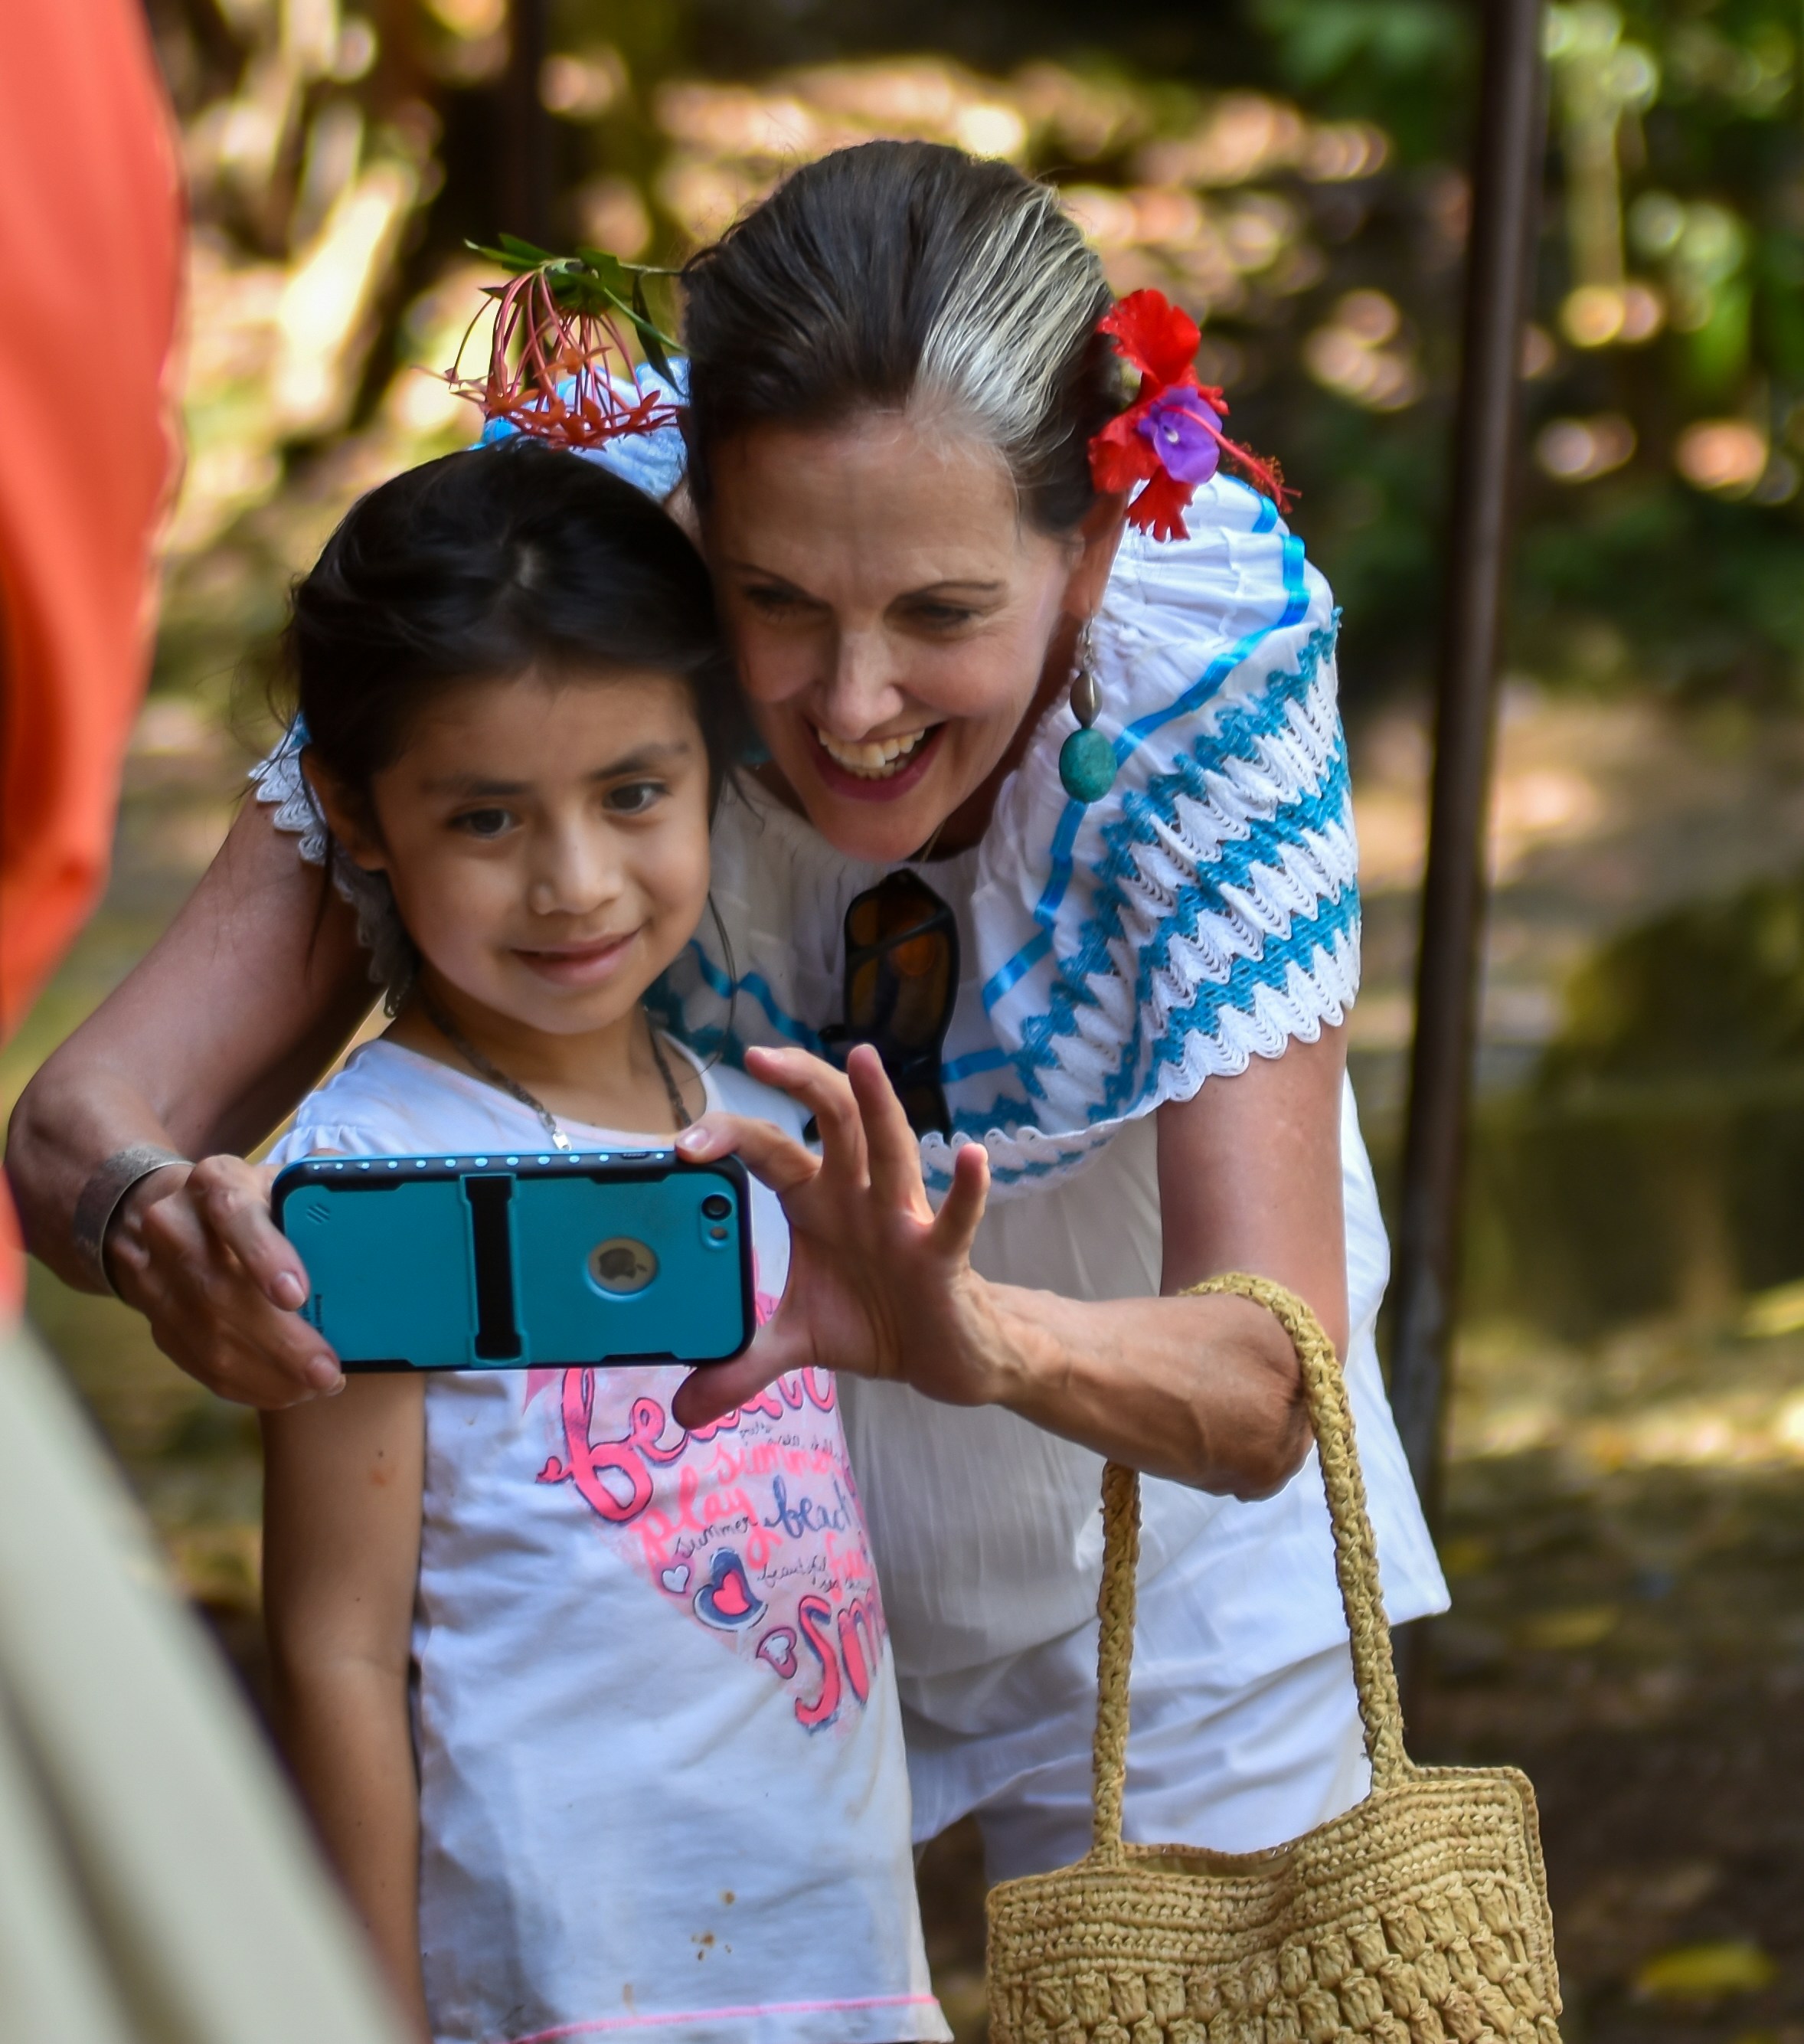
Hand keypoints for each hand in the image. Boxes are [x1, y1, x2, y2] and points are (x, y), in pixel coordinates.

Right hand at [107, 1156, 343, 1406]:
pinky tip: (287, 1392)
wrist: (171, 1217)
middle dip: (279, 1340)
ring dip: (268, 1372)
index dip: (263, 1254)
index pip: (233, 1213)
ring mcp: (156, 1279)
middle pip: (221, 1290)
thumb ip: (320, 1185)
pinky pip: (199, 1364)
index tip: (297, 1295)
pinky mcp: (157, 1322)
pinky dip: (248, 1385)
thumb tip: (370, 1192)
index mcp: (215, 1182)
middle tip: (327, 1370)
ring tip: (318, 1385)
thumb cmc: (253, 1201)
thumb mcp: (280, 1180)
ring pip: (208, 1337)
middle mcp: (174, 1227)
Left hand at [669, 1044, 993, 1428]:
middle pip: (831, 1119)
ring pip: (889, 1147)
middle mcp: (858, 1194)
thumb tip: (681, 1413)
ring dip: (877, 1104)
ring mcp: (902, 1219)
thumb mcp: (797, 1344)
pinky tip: (972, 1157)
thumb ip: (740, 1367)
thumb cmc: (876, 1322)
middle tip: (757, 1057)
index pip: (769, 1149)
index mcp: (816, 1201)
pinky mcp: (941, 1254)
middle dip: (798, 1082)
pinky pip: (954, 1217)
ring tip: (864, 1060)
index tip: (684, 1141)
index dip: (730, 1135)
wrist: (946, 1357)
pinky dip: (965, 1189)